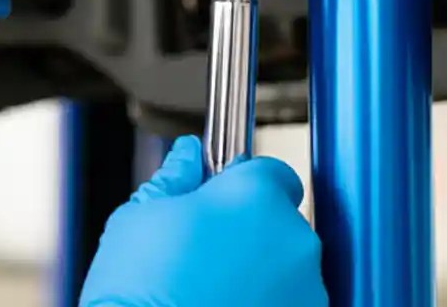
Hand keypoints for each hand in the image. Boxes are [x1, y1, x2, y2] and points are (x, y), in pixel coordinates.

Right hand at [81, 136, 328, 306]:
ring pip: (287, 268)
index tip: (218, 204)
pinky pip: (290, 304)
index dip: (241, 187)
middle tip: (203, 256)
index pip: (269, 172)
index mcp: (254, 195)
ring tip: (211, 294)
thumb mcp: (139, 220)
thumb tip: (186, 154)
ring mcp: (308, 289)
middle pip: (279, 221)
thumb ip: (174, 179)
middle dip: (250, 233)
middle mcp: (294, 237)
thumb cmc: (139, 293)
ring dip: (261, 275)